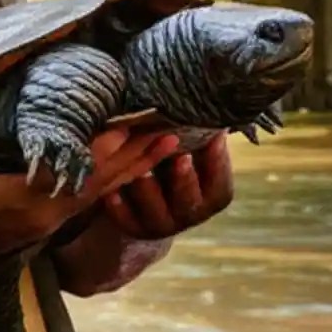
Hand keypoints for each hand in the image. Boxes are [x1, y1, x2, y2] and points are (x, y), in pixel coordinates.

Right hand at [0, 125, 174, 260]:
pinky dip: (115, 177)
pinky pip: (90, 194)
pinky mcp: (44, 220)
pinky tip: (130, 167)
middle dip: (137, 152)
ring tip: (167, 144)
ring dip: (134, 165)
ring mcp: (49, 219)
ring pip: (102, 188)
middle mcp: (48, 212)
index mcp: (28, 199)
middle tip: (175, 126)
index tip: (138, 117)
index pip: (81, 166)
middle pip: (104, 179)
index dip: (111, 142)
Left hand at [99, 131, 233, 240]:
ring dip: (149, 190)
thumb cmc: (173, 161)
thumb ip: (197, 137)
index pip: (220, 187)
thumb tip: (211, 103)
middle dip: (184, 179)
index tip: (213, 137)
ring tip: (141, 169)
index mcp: (209, 197)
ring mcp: (161, 224)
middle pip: (189, 202)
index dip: (218, 163)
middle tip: (179, 156)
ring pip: (156, 212)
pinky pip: (126, 221)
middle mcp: (188, 214)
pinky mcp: (134, 228)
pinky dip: (119, 208)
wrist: (145, 197)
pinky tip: (111, 193)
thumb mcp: (189, 152)